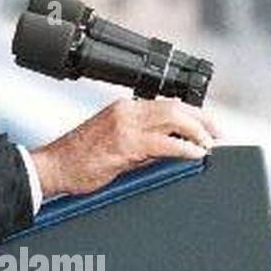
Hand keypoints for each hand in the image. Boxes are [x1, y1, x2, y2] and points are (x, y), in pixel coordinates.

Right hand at [29, 98, 220, 199]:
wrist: (52, 167)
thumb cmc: (76, 159)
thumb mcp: (113, 142)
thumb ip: (141, 141)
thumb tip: (171, 148)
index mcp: (123, 108)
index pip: (167, 103)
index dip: (194, 114)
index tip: (208, 126)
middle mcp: (126, 111)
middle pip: (176, 106)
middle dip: (203, 120)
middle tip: (217, 136)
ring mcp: (126, 126)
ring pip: (174, 118)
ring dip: (198, 132)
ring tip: (208, 146)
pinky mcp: (126, 145)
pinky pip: (166, 143)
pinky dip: (186, 147)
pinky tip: (195, 154)